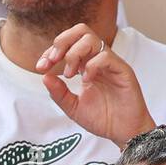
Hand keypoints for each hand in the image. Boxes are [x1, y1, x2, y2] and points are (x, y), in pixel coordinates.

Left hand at [36, 23, 155, 146]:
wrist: (124, 133)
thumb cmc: (104, 120)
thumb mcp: (74, 108)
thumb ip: (59, 93)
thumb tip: (44, 76)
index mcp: (86, 65)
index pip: (68, 44)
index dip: (51, 51)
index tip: (41, 67)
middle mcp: (98, 60)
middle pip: (80, 31)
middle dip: (62, 41)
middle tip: (53, 60)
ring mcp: (111, 64)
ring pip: (92, 39)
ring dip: (74, 53)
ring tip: (70, 73)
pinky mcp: (123, 71)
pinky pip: (105, 56)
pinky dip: (91, 65)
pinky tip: (87, 80)